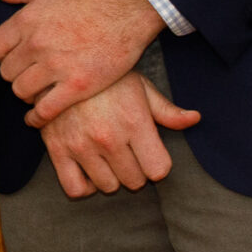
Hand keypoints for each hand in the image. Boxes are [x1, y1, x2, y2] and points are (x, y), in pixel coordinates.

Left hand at [0, 0, 163, 124]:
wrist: (130, 7)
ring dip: (26, 94)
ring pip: (21, 90)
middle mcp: (36, 44)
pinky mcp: (78, 85)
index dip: (2, 55)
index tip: (13, 58)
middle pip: (6, 72)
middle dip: (14, 74)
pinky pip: (46, 109)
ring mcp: (56, 66)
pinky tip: (38, 118)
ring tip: (35, 93)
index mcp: (26, 20)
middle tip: (26, 76)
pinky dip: (38, 117)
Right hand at [39, 71, 201, 197]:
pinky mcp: (56, 149)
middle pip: (135, 181)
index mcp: (133, 122)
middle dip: (135, 170)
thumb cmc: (105, 78)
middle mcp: (108, 137)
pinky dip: (84, 186)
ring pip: (108, 186)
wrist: (58, 64)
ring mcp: (81, 145)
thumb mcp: (139, 86)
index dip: (157, 163)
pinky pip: (75, 188)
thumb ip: (166, 109)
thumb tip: (195, 118)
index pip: (159, 170)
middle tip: (126, 152)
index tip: (148, 151)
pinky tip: (87, 169)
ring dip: (110, 177)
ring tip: (106, 157)